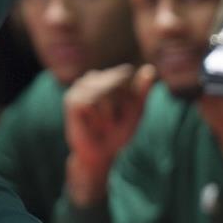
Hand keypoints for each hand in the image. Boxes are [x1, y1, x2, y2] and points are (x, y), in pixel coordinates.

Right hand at [64, 63, 156, 193]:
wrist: (101, 154)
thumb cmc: (119, 130)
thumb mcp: (136, 110)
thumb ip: (143, 90)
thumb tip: (150, 68)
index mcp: (109, 76)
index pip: (125, 73)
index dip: (129, 95)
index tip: (125, 111)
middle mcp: (92, 77)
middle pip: (116, 81)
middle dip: (120, 103)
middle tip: (112, 120)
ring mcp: (79, 87)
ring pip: (105, 91)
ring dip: (109, 113)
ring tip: (102, 123)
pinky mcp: (71, 100)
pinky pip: (91, 102)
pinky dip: (97, 117)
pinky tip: (92, 124)